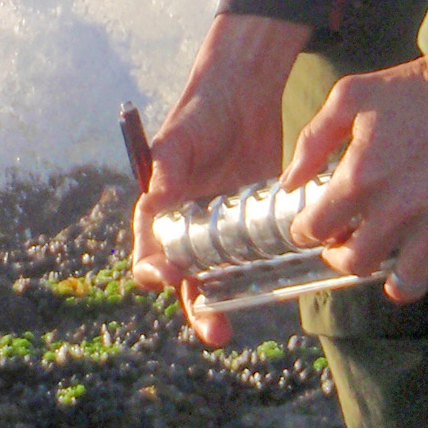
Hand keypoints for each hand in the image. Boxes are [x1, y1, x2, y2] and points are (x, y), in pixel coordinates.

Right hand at [130, 13, 311, 346]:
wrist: (244, 97)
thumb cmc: (201, 115)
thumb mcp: (180, 139)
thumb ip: (168, 167)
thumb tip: (157, 197)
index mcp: (161, 213)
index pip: (150, 253)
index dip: (155, 271)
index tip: (169, 277)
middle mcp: (190, 230)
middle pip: (188, 280)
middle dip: (199, 309)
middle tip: (215, 330)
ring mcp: (225, 232)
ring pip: (223, 279)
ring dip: (228, 304)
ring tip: (235, 326)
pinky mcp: (257, 227)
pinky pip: (258, 260)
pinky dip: (263, 278)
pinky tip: (277, 289)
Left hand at [281, 57, 427, 303]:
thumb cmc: (413, 88)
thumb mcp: (351, 97)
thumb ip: (313, 140)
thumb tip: (290, 183)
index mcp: (361, 178)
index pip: (315, 231)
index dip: (306, 232)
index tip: (311, 228)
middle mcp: (398, 210)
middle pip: (356, 264)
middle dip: (342, 257)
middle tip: (346, 244)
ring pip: (405, 283)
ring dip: (392, 276)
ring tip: (389, 261)